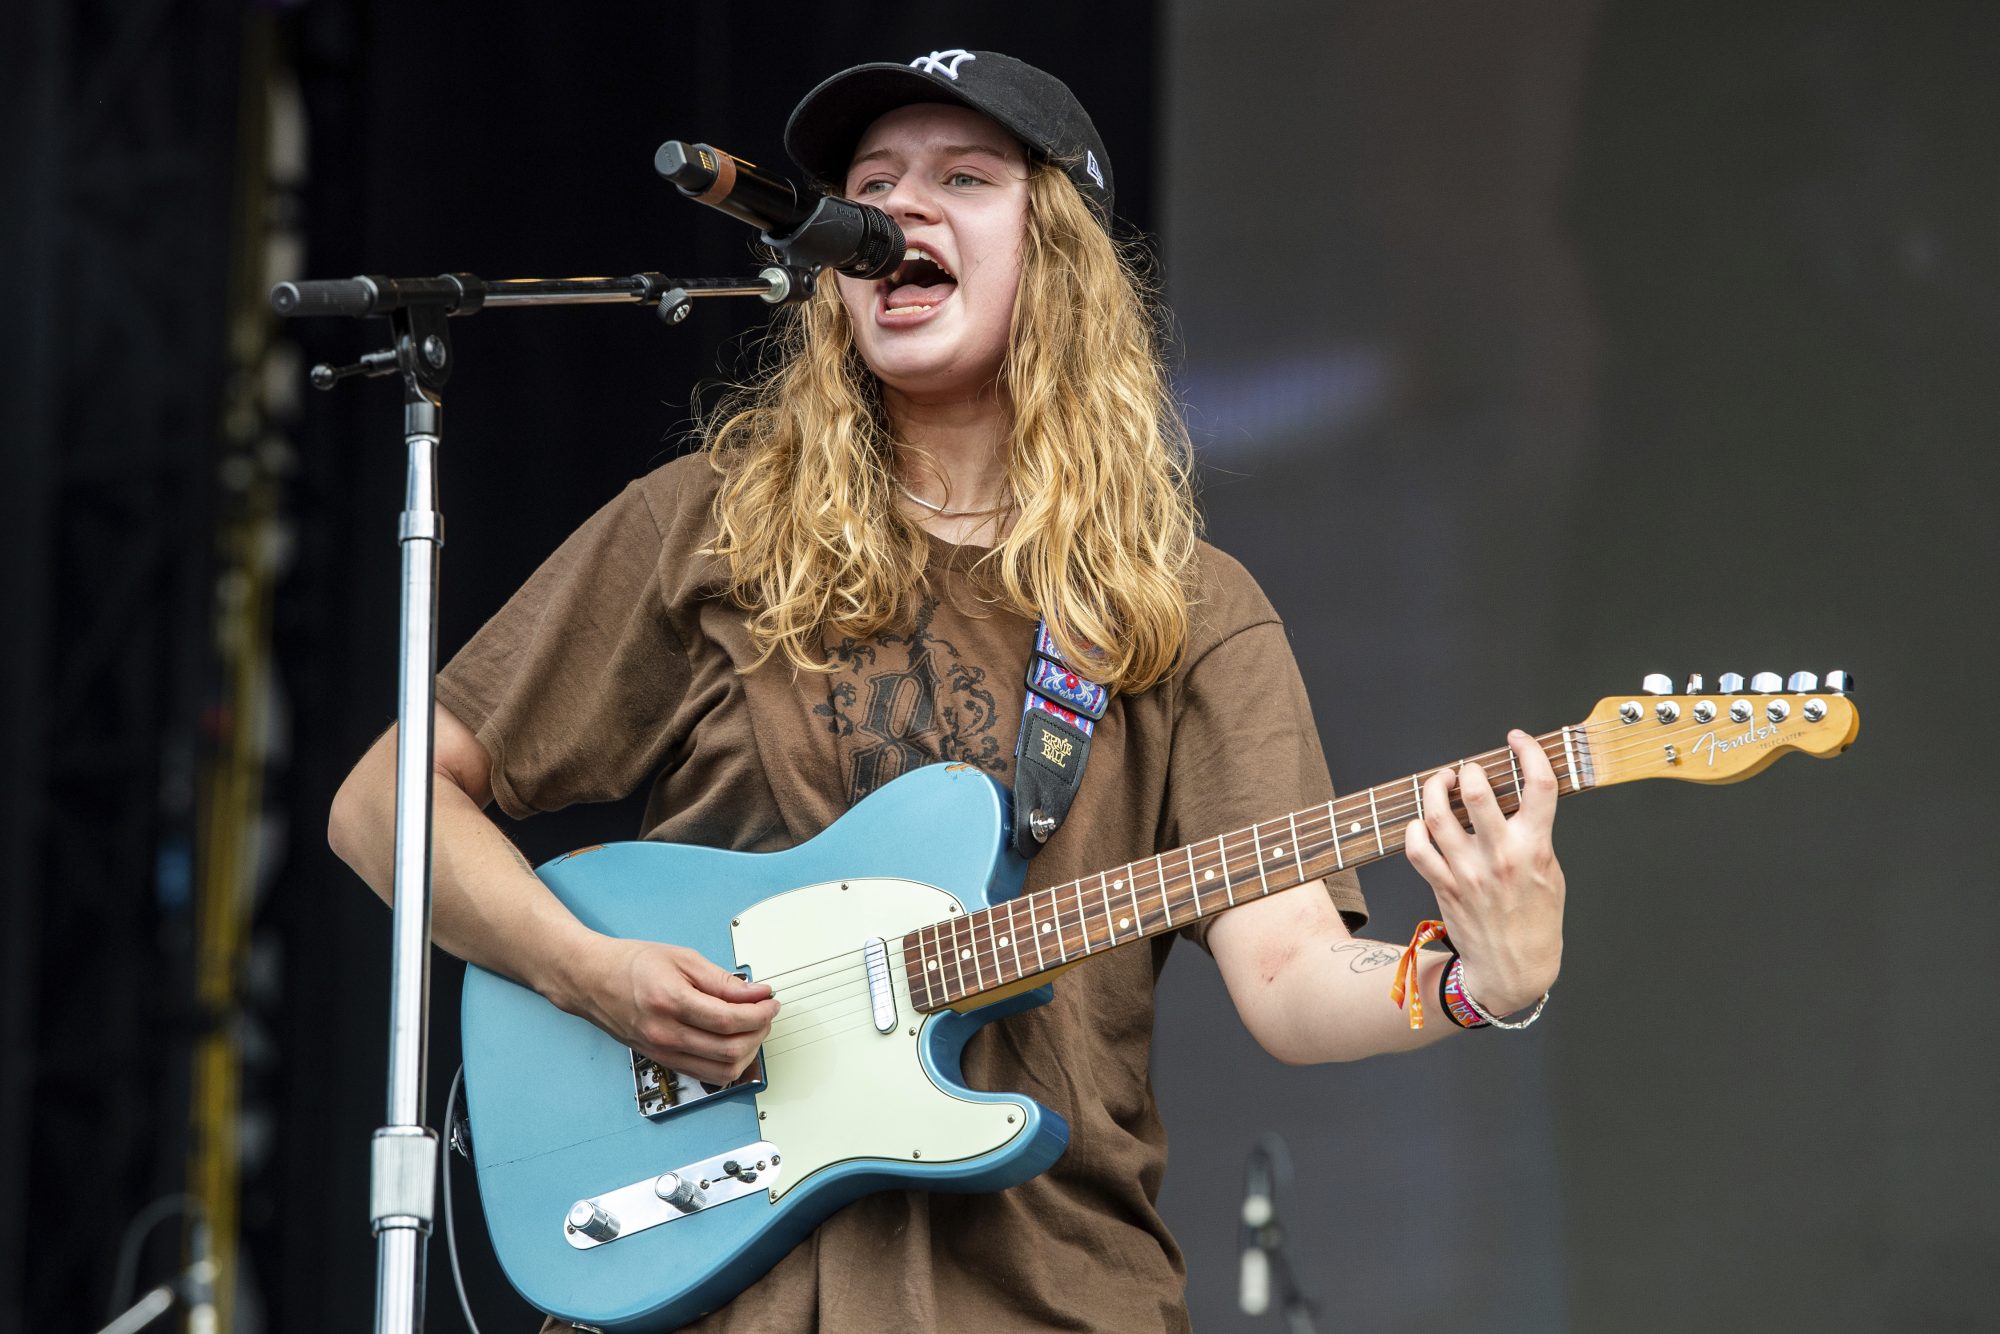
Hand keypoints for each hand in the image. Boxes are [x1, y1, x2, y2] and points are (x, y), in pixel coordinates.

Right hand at [567, 936, 778, 1083]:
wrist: (593, 980)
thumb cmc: (632, 965)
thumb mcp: (683, 958)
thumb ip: (722, 980)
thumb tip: (756, 993)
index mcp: (671, 1002)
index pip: (730, 1020)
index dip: (760, 1013)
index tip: (771, 1001)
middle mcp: (665, 1034)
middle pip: (731, 1050)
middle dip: (759, 1031)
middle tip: (765, 1012)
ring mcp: (663, 1052)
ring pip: (722, 1071)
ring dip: (748, 1051)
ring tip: (753, 1026)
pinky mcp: (663, 1061)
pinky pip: (707, 1074)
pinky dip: (728, 1062)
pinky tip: (733, 1041)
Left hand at [1404, 729, 1565, 1016]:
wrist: (1514, 968)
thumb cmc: (1535, 918)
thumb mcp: (1550, 872)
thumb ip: (1534, 834)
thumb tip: (1515, 796)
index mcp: (1534, 848)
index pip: (1539, 786)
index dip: (1528, 751)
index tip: (1517, 739)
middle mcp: (1499, 857)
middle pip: (1475, 793)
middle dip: (1468, 769)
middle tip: (1467, 769)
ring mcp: (1467, 872)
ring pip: (1437, 816)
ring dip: (1434, 789)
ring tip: (1440, 782)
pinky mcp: (1443, 886)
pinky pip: (1416, 849)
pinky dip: (1414, 829)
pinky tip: (1422, 823)